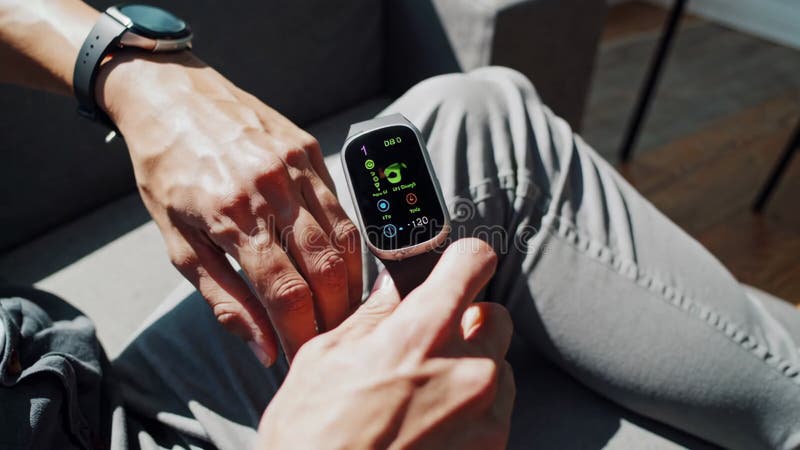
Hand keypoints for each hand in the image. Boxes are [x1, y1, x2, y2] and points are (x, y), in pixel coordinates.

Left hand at [97, 52, 361, 363]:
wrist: (170, 94)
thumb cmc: (165, 170)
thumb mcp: (177, 242)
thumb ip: (222, 297)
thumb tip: (262, 346)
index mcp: (231, 214)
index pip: (284, 292)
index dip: (298, 334)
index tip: (300, 357)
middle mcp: (271, 187)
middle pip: (325, 269)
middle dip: (333, 315)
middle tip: (328, 338)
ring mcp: (296, 164)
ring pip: (343, 238)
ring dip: (348, 284)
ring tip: (340, 309)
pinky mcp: (310, 148)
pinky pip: (341, 205)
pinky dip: (346, 243)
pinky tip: (339, 265)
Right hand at [257, 239, 515, 449]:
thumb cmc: (312, 440)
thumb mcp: (323, 361)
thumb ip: (370, 317)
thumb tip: (393, 289)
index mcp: (422, 335)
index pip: (473, 262)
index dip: (461, 260)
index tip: (452, 268)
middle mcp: (467, 370)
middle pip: (494, 316)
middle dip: (466, 322)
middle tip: (426, 344)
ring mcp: (486, 416)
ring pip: (497, 367)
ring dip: (470, 370)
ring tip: (421, 397)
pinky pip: (494, 412)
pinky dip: (471, 412)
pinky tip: (429, 428)